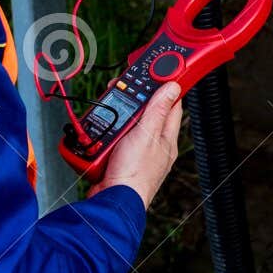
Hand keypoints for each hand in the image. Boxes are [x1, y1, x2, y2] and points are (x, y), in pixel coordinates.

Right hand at [90, 83, 182, 208]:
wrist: (112, 202)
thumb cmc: (134, 174)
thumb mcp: (146, 134)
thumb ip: (158, 110)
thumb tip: (173, 87)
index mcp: (166, 138)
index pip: (171, 104)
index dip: (165, 86)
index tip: (156, 71)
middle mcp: (153, 145)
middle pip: (145, 112)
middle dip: (133, 100)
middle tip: (120, 87)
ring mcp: (135, 152)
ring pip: (126, 125)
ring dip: (116, 116)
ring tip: (107, 110)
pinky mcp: (119, 159)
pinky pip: (112, 139)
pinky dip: (106, 133)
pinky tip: (100, 130)